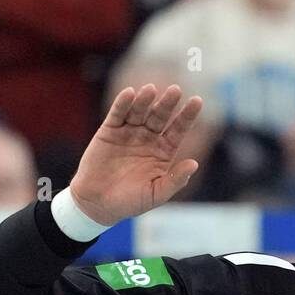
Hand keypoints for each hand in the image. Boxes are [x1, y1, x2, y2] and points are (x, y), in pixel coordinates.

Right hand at [69, 83, 203, 225]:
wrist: (98, 203)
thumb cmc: (130, 202)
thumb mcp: (156, 194)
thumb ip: (175, 180)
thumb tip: (194, 164)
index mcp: (163, 151)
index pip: (178, 130)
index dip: (187, 116)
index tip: (197, 101)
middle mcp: (148, 138)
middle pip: (160, 116)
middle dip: (168, 103)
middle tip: (175, 90)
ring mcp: (129, 132)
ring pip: (140, 111)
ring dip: (145, 100)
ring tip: (151, 90)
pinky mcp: (109, 131)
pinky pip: (117, 114)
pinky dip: (123, 103)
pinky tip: (130, 94)